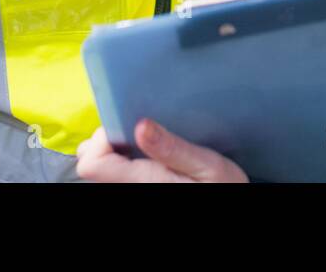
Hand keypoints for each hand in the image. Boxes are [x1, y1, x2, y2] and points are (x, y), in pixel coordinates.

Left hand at [75, 120, 248, 182]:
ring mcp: (133, 188)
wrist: (234, 202)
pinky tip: (144, 152)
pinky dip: (122, 158)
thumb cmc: (222, 187)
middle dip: (106, 141)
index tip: (125, 124)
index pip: (92, 164)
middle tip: (133, 129)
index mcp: (140, 182)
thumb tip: (141, 125)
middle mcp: (130, 188)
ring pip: (102, 169)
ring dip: (114, 149)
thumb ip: (173, 147)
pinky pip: (116, 173)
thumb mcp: (207, 165)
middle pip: (92, 165)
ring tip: (140, 139)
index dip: (101, 139)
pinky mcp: (140, 187)